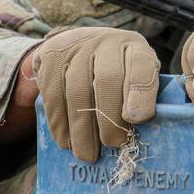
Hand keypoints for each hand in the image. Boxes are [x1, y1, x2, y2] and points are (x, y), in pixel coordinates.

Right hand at [33, 27, 160, 161]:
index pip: (141, 65)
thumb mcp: (138, 75)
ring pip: (77, 91)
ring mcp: (75, 44)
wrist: (81, 44)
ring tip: (87, 154)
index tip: (137, 119)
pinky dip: (59, 123)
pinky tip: (66, 141)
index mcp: (134, 45)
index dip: (141, 92)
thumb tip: (138, 128)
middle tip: (113, 144)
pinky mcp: (49, 55)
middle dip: (110, 119)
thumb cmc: (118, 70)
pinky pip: (52, 94)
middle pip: (107, 80)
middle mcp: (105, 40)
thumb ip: (143, 96)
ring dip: (82, 129)